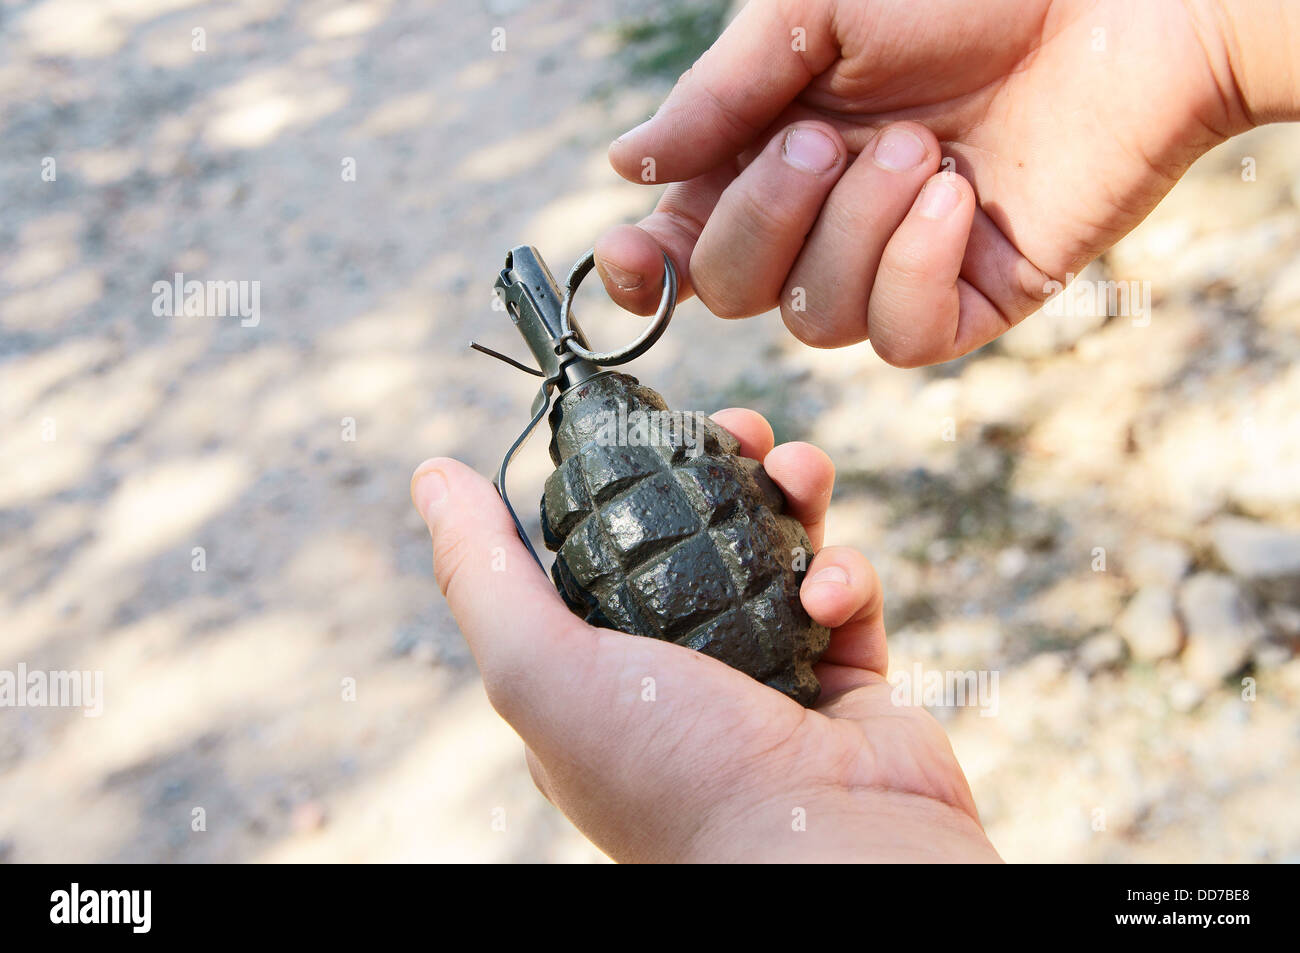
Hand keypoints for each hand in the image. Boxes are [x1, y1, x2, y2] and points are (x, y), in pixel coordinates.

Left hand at [411, 410, 999, 861]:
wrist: (824, 853)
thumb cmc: (668, 771)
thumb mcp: (539, 666)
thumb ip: (484, 571)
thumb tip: (430, 474)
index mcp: (599, 676)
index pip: (598, 550)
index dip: (619, 480)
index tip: (643, 428)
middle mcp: (680, 672)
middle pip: (695, 534)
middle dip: (719, 467)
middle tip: (740, 431)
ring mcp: (765, 672)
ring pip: (774, 548)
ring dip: (791, 496)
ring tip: (797, 471)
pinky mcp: (844, 679)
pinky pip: (843, 597)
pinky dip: (845, 578)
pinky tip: (828, 594)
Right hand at [594, 0, 1286, 365]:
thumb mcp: (814, 12)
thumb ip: (719, 96)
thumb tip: (626, 167)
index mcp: (774, 149)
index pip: (686, 240)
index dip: (645, 265)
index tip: (633, 252)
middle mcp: (824, 218)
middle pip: (733, 290)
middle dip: (764, 219)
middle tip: (826, 136)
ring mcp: (896, 265)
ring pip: (814, 319)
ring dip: (854, 230)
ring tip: (922, 148)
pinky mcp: (969, 299)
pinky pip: (900, 339)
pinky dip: (913, 272)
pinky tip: (956, 200)